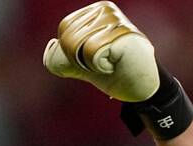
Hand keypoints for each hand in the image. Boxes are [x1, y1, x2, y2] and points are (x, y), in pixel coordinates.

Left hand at [43, 1, 160, 101]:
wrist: (139, 89)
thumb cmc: (113, 73)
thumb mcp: (80, 65)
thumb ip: (61, 57)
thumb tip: (52, 45)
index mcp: (95, 11)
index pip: (64, 29)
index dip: (72, 53)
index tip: (94, 58)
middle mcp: (105, 10)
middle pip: (68, 38)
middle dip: (80, 60)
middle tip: (103, 63)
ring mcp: (115, 20)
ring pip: (78, 45)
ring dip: (90, 64)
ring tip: (110, 63)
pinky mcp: (122, 33)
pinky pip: (92, 52)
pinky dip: (100, 66)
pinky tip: (116, 64)